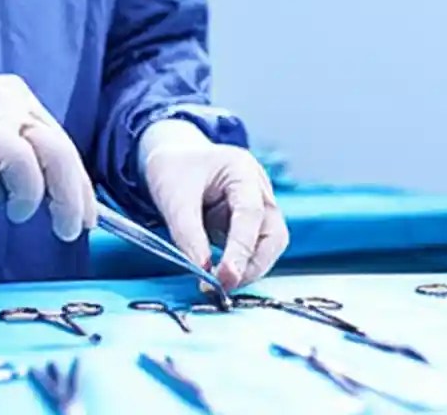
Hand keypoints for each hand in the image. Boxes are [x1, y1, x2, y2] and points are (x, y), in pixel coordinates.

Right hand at [0, 73, 96, 240]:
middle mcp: (3, 103)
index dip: (79, 186)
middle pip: (56, 151)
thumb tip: (55, 190)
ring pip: (26, 160)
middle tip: (68, 230)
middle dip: (70, 198)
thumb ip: (18, 145)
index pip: (63, 144)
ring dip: (29, 196)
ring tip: (15, 213)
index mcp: (17, 97)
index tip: (87, 219)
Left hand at [141, 123, 288, 290]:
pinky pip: (254, 250)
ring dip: (248, 269)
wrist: (173, 158)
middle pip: (273, 235)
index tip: (225, 277)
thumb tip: (202, 270)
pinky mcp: (250, 225)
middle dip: (252, 265)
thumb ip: (188, 234)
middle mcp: (259, 189)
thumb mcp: (173, 198)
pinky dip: (240, 266)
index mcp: (242, 170)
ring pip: (268, 246)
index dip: (240, 249)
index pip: (251, 214)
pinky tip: (219, 276)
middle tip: (221, 286)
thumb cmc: (174, 169)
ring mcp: (259, 207)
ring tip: (217, 284)